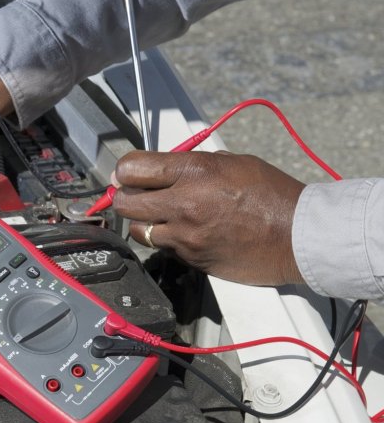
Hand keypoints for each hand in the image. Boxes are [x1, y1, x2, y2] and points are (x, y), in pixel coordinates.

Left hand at [111, 150, 305, 285]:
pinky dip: (167, 240)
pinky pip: (164, 248)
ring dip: (144, 222)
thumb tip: (167, 168)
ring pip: (140, 230)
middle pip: (125, 202)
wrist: (298, 236)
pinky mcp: (191, 259)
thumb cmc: (271, 195)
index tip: (125, 173)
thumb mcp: (233, 163)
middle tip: (132, 195)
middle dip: (124, 197)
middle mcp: (183, 204)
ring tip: (160, 216)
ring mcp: (185, 236)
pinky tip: (185, 233)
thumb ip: (194, 164)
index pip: (133, 168)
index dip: (125, 170)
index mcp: (194, 172)